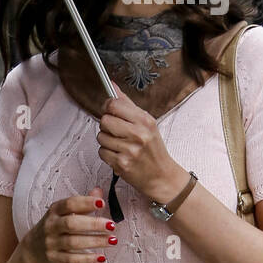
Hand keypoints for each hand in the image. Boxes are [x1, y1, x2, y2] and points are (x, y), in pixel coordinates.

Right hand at [24, 189, 115, 262]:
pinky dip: (87, 259)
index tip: (102, 203)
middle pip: (71, 223)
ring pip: (73, 242)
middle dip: (93, 224)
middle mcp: (51, 225)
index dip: (85, 202)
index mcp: (55, 210)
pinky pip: (71, 260)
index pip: (69, 204)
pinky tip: (101, 257)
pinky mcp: (53, 258)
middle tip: (112, 225)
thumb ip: (82, 203)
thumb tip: (99, 191)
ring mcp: (51, 243)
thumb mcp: (64, 212)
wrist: (33, 249)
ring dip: (95, 241)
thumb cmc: (55, 226)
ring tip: (112, 240)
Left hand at [97, 79, 181, 197]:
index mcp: (144, 120)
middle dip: (106, 125)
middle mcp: (138, 134)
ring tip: (119, 144)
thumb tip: (112, 85)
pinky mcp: (122, 164)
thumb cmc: (153, 149)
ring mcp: (129, 150)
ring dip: (106, 140)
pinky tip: (118, 155)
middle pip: (104, 120)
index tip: (109, 110)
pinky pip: (101, 152)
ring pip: (100, 137)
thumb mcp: (146, 123)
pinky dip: (107, 154)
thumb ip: (127, 104)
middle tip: (115, 130)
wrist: (161, 176)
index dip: (107, 106)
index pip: (114, 104)